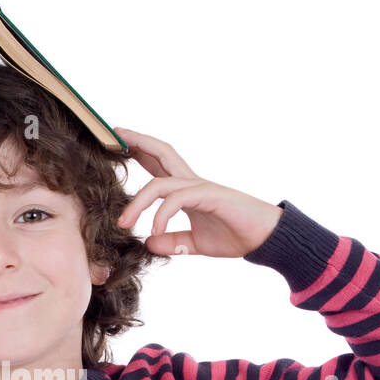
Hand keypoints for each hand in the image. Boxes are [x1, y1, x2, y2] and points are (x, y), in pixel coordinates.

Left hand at [113, 127, 283, 258]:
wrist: (265, 238)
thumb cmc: (235, 236)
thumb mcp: (195, 243)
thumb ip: (173, 242)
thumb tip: (149, 244)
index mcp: (188, 190)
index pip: (159, 165)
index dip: (140, 152)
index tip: (118, 144)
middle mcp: (192, 183)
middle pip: (162, 153)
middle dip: (138, 142)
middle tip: (114, 136)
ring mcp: (201, 187)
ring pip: (160, 183)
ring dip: (137, 201)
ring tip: (123, 222)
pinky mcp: (209, 196)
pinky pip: (177, 199)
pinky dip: (161, 215)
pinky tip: (154, 231)